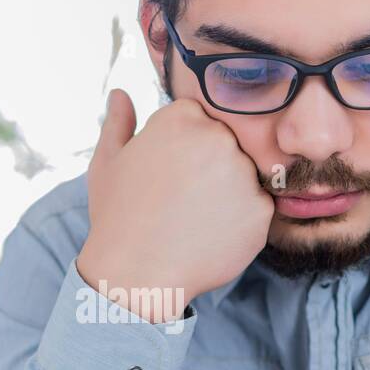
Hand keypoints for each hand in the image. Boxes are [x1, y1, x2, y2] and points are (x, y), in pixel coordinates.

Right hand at [76, 90, 272, 321]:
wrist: (136, 275)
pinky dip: (239, 223)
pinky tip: (210, 236)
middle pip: (227, 144)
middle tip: (183, 200)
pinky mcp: (261, 209)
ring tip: (195, 219)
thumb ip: (119, 122)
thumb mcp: (107, 163)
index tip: (171, 173)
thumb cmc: (116, 218)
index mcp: (182, 118)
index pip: (200, 119)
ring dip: (228, 194)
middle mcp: (218, 137)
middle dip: (211, 167)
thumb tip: (120, 94)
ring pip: (245, 176)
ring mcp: (243, 172)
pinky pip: (257, 209)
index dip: (186, 148)